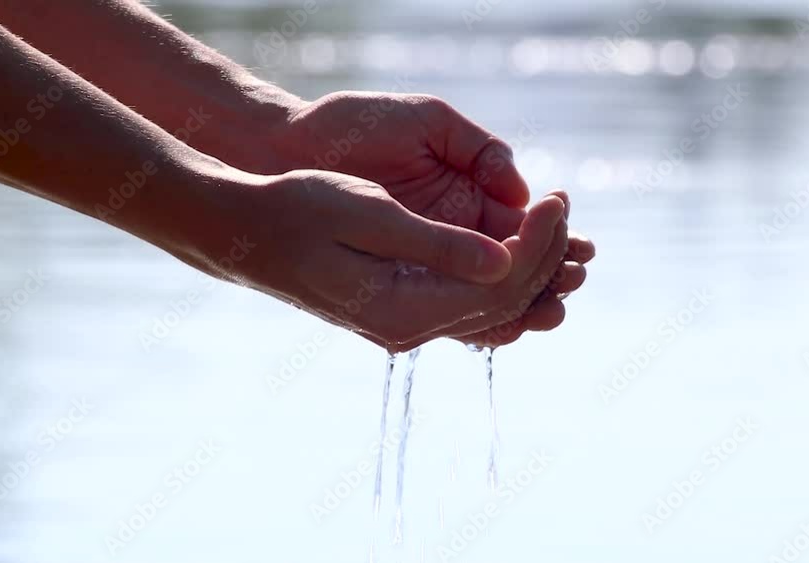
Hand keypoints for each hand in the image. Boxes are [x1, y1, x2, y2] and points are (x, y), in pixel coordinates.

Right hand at [271, 92, 594, 344]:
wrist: (244, 231)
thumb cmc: (297, 209)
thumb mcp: (367, 215)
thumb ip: (436, 244)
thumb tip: (502, 260)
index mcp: (401, 310)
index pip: (497, 286)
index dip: (538, 244)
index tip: (557, 197)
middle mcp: (407, 329)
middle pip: (500, 300)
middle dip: (542, 252)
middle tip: (564, 202)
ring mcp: (402, 324)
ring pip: (487, 303)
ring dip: (526, 263)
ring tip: (550, 220)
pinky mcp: (398, 309)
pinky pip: (465, 300)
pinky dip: (497, 271)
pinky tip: (514, 243)